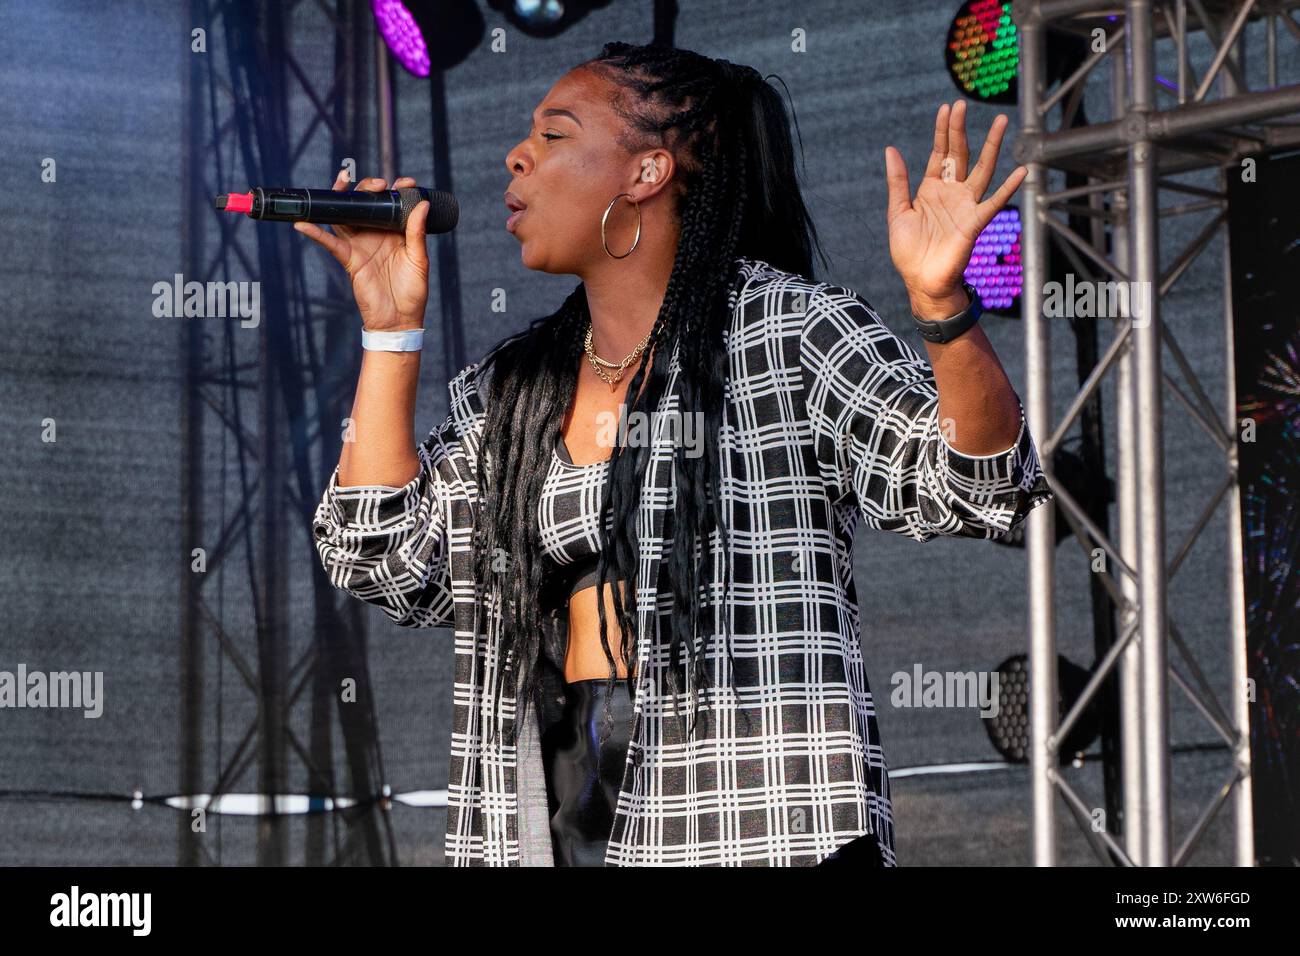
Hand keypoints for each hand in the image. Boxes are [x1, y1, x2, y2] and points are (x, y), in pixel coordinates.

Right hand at [293, 170, 430, 330]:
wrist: (399, 319)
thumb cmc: (412, 292)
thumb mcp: (419, 259)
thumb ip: (417, 231)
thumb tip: (422, 204)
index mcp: (395, 233)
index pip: (392, 205)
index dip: (396, 190)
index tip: (405, 183)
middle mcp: (375, 235)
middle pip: (365, 204)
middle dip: (368, 188)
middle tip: (379, 184)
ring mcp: (360, 245)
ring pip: (345, 215)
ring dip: (341, 197)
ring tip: (343, 180)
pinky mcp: (348, 258)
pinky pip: (328, 243)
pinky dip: (314, 232)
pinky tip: (303, 222)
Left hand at [884, 100, 1025, 317]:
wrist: (921, 281)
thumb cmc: (909, 251)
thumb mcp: (897, 212)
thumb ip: (897, 181)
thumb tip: (890, 150)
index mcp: (931, 190)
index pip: (939, 153)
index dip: (942, 131)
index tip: (946, 108)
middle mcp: (951, 193)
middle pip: (959, 154)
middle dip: (960, 130)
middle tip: (962, 104)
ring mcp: (965, 206)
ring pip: (982, 169)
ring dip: (991, 146)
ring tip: (1000, 121)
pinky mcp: (975, 222)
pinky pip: (994, 202)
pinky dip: (1009, 187)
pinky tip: (1022, 170)